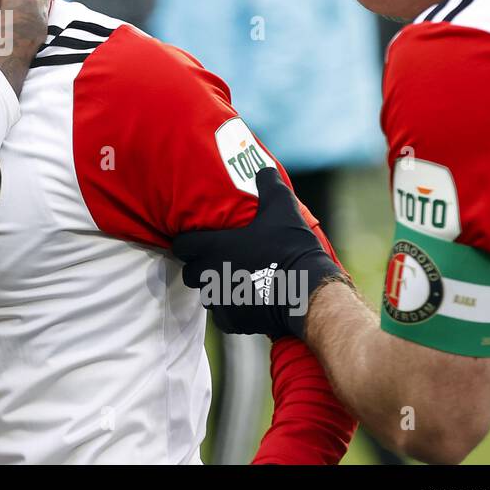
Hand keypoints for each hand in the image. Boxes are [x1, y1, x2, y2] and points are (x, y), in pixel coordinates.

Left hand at [171, 168, 344, 338]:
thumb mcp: (282, 208)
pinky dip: (231, 310)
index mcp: (214, 247)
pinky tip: (248, 300)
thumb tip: (262, 168)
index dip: (188, 241)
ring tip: (235, 279)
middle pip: (190, 272)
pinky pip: (222, 315)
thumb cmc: (291, 248)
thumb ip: (268, 185)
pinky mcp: (231, 322)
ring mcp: (219, 300)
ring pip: (206, 294)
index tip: (199, 239)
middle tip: (219, 260)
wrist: (308, 293)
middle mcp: (209, 274)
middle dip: (199, 266)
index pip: (181, 245)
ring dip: (215, 287)